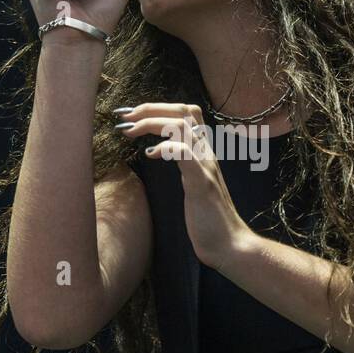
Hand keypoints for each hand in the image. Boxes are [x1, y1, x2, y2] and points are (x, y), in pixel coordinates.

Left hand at [114, 101, 253, 272]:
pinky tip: (150, 154)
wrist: (229, 245)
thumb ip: (183, 164)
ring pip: (182, 125)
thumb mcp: (193, 183)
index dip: (157, 108)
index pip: (186, 113)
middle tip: (124, 117)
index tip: (130, 116)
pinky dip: (165, 147)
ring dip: (152, 122)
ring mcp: (206, 166)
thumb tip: (160, 151)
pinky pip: (184, 153)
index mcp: (204, 152)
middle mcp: (207, 153)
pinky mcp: (201, 183)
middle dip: (150, 108)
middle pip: (183, 110)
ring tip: (129, 131)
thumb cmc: (209, 219)